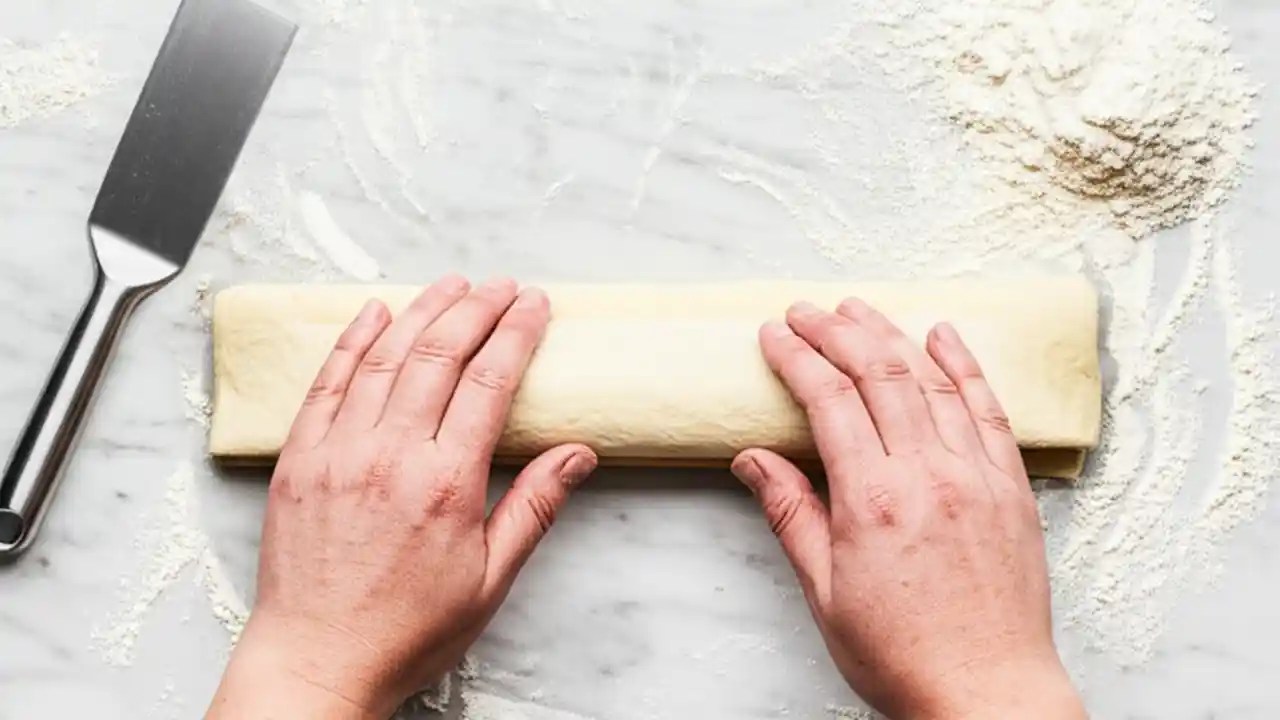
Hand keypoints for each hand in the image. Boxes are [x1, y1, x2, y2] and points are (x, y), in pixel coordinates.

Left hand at [208, 276, 596, 718]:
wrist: (317, 661)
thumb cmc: (407, 630)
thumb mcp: (490, 579)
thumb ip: (534, 508)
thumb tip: (577, 453)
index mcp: (445, 483)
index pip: (489, 381)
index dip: (516, 333)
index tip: (534, 305)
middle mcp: (390, 455)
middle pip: (439, 354)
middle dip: (476, 309)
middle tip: (501, 285)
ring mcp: (337, 452)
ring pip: (384, 357)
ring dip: (422, 311)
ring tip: (451, 284)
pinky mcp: (298, 459)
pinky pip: (327, 383)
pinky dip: (352, 342)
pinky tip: (373, 313)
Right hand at [732, 299, 1083, 718]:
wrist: (988, 696)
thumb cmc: (902, 656)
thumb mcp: (825, 592)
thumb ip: (792, 515)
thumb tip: (753, 459)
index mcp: (874, 499)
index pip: (829, 400)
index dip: (798, 357)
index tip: (774, 334)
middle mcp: (929, 474)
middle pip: (879, 373)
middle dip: (836, 331)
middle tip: (806, 310)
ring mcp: (976, 476)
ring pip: (932, 380)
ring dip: (891, 334)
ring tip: (858, 308)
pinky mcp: (1010, 487)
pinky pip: (989, 408)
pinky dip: (965, 365)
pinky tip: (944, 335)